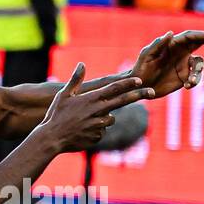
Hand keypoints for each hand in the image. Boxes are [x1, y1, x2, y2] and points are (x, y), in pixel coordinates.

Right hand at [36, 63, 152, 153]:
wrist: (51, 138)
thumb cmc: (55, 115)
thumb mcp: (64, 95)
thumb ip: (75, 80)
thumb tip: (81, 64)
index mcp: (91, 99)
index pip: (114, 89)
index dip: (128, 84)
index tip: (139, 80)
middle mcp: (98, 111)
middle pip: (123, 101)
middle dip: (139, 95)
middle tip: (152, 91)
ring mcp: (99, 125)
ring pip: (110, 118)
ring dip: (103, 117)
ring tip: (83, 120)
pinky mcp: (98, 137)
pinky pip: (101, 131)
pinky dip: (95, 130)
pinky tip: (81, 131)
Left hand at [130, 29, 203, 96]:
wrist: (140, 87)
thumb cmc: (140, 68)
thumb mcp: (147, 56)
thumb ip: (158, 44)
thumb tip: (171, 33)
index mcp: (172, 45)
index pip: (188, 37)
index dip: (200, 34)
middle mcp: (179, 53)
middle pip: (198, 43)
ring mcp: (183, 65)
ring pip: (199, 64)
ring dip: (198, 72)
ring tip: (191, 82)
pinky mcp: (184, 77)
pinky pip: (196, 77)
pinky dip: (195, 81)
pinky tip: (187, 86)